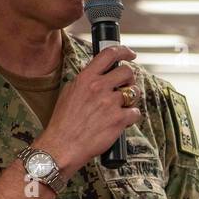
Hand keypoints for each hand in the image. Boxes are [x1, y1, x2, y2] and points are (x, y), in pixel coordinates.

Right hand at [36, 45, 140, 179]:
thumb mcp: (69, 93)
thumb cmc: (63, 123)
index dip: (124, 51)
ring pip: (134, 92)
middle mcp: (99, 87)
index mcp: (86, 78)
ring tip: (123, 106)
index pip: (108, 54)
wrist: (63, 146)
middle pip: (127, 72)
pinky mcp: (119, 119)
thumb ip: (85, 81)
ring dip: (132, 98)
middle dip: (130, 78)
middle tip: (126, 85)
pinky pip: (135, 112)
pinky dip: (131, 116)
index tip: (130, 54)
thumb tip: (98, 74)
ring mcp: (110, 103)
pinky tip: (122, 121)